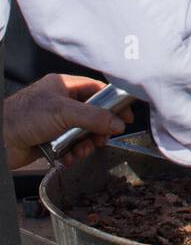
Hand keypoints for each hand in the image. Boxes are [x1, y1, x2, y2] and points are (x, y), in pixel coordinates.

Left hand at [3, 74, 133, 170]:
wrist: (1, 141)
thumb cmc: (23, 117)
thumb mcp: (63, 112)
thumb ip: (94, 116)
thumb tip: (117, 123)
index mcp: (63, 86)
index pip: (95, 90)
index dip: (111, 102)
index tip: (124, 115)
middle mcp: (60, 103)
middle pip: (92, 115)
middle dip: (98, 129)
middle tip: (102, 139)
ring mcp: (55, 122)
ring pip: (83, 133)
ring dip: (85, 145)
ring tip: (80, 151)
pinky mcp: (50, 140)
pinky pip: (71, 147)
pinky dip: (72, 154)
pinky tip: (67, 158)